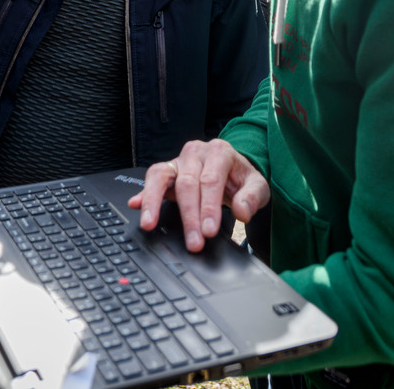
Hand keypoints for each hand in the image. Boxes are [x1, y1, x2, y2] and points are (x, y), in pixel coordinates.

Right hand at [128, 139, 269, 252]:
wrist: (233, 168)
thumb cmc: (242, 178)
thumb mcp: (257, 185)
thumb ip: (252, 197)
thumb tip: (242, 211)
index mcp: (220, 152)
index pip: (210, 181)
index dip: (208, 207)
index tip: (208, 231)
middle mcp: (196, 152)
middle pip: (187, 184)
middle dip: (189, 216)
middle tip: (193, 242)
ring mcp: (178, 160)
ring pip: (160, 176)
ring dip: (154, 202)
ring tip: (149, 223)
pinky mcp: (167, 170)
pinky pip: (151, 179)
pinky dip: (143, 194)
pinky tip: (135, 205)